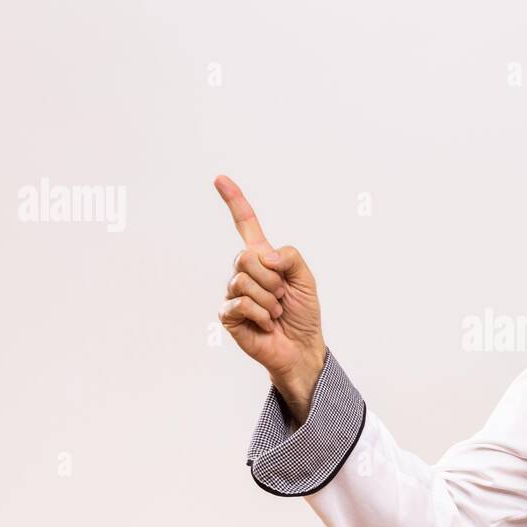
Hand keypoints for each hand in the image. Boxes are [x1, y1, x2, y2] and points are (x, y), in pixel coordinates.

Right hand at [215, 175, 326, 419]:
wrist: (301, 347)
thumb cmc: (303, 313)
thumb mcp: (306, 279)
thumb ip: (290, 257)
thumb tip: (262, 255)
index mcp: (263, 257)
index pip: (245, 224)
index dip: (234, 201)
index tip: (220, 179)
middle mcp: (244, 271)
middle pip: (246, 256)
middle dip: (272, 278)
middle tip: (282, 296)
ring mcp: (233, 292)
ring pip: (245, 280)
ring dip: (269, 299)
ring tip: (275, 312)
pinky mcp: (228, 314)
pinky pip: (241, 303)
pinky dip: (261, 314)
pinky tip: (265, 323)